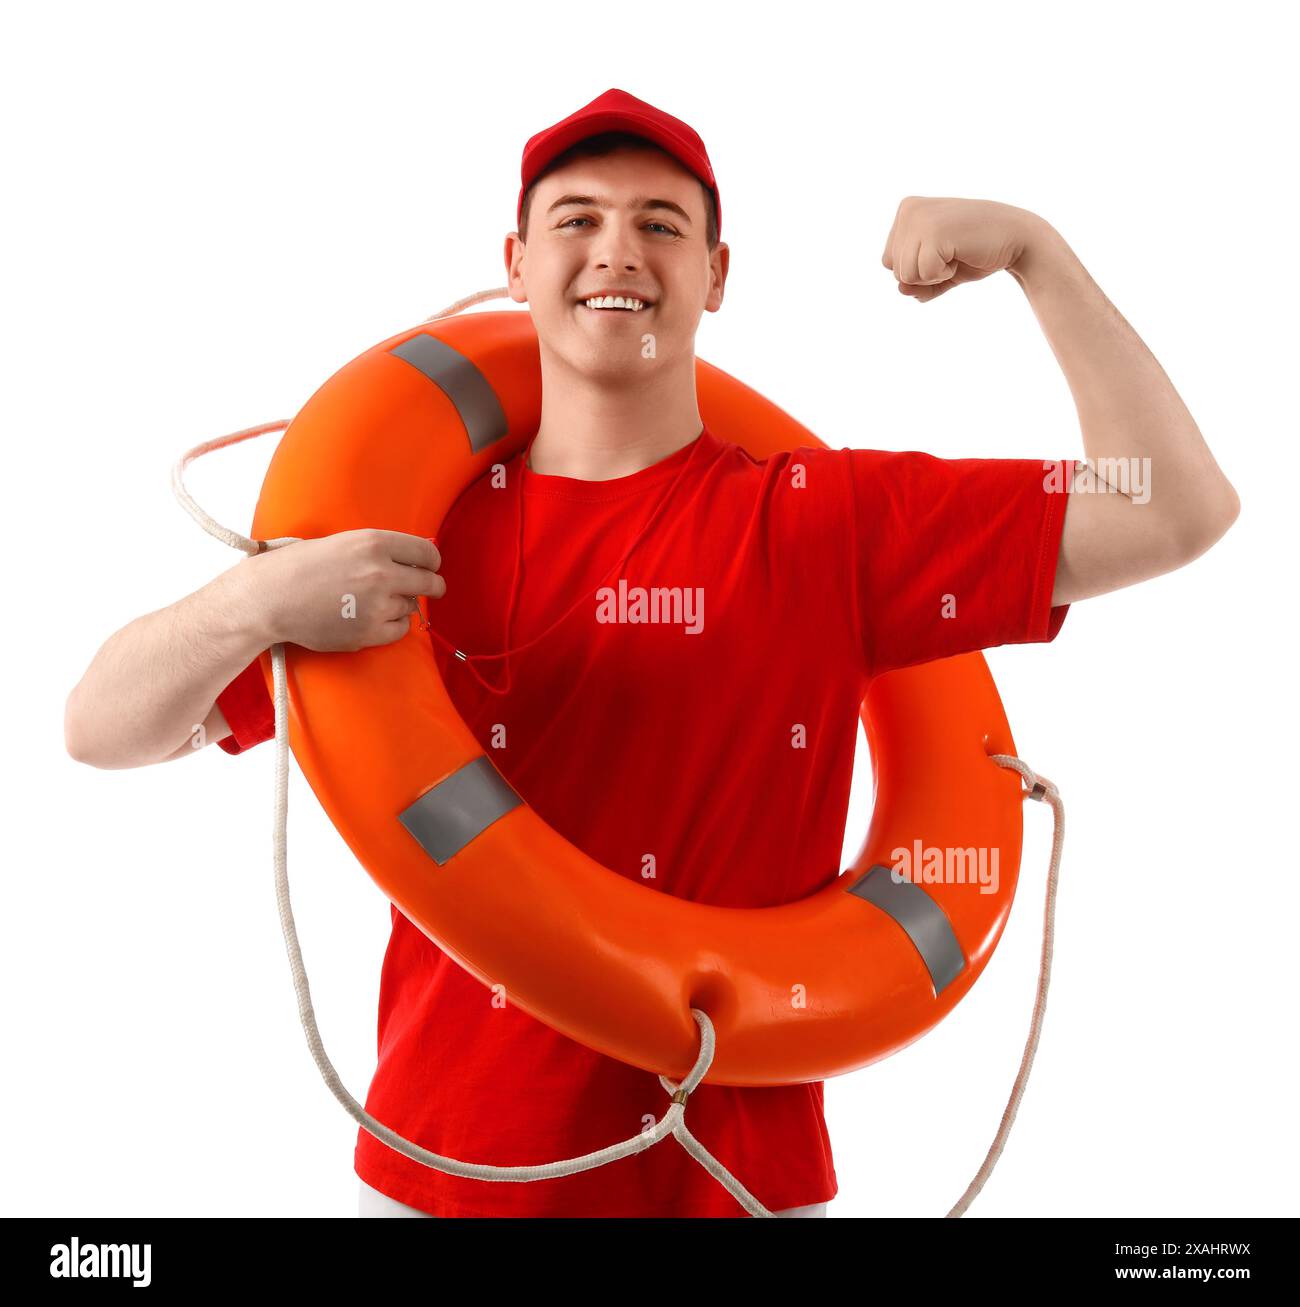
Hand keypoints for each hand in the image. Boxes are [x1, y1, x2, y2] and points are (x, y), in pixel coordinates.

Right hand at [244, 528, 445, 651]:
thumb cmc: (298, 566)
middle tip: (429, 588)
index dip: (431, 561)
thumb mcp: (342, 542)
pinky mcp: (369, 631)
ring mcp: (377, 605)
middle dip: (431, 585)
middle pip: (430, 582)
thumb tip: (413, 558)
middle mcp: (381, 573)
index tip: (430, 567)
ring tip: (375, 601)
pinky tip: (375, 618)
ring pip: (412, 606)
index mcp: (374, 543)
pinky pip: (400, 629)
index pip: (427, 552)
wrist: (269, 597)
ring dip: (401, 604)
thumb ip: (379, 550)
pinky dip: (393, 625)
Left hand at [880, 197, 1045, 302]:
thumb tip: (901, 289)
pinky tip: (961, 254)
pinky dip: (944, 275)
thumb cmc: (976, 252)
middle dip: (925, 274)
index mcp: (906, 210)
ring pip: (904, 275)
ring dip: (934, 276)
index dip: (917, 269)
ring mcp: (920, 217)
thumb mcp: (939, 270)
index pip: (889, 262)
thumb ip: (915, 283)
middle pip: (895, 270)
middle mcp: (909, 209)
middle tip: (953, 253)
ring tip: (956, 253)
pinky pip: (922, 275)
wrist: (1017, 239)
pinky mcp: (934, 231)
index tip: (943, 251)